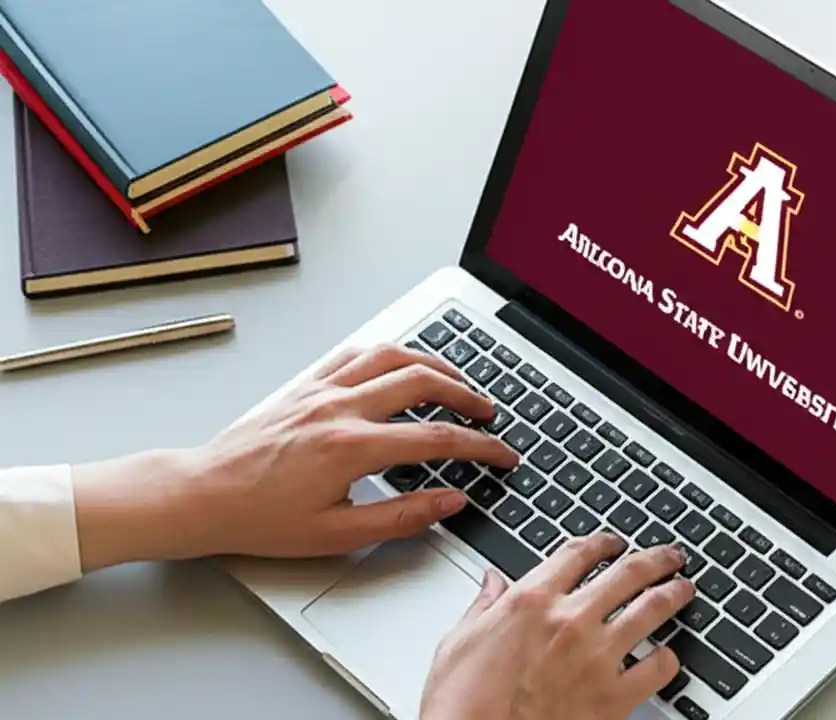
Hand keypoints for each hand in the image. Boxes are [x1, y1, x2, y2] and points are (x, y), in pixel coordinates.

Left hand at [71, 343, 518, 570]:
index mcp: (352, 447)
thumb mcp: (337, 535)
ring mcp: (321, 391)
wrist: (201, 496)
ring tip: (457, 380)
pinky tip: (402, 365)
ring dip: (434, 364)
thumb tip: (450, 502)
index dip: (481, 447)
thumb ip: (402, 516)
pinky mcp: (306, 386)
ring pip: (392, 355)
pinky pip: (357, 353)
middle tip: (489, 412)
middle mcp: (340, 408)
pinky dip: (390, 354)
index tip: (502, 455)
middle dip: (467, 394)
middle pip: (423, 381)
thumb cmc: (259, 519)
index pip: (437, 438)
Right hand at [419, 534, 694, 719]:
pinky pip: (658, 668)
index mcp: (531, 600)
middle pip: (629, 571)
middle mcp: (570, 620)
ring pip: (652, 609)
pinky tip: (668, 655)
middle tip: (670, 556)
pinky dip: (669, 658)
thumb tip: (492, 582)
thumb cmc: (461, 704)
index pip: (580, 552)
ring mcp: (597, 657)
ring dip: (674, 594)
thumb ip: (483, 605)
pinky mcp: (614, 697)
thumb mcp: (458, 642)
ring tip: (683, 590)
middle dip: (656, 558)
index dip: (604, 541)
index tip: (614, 543)